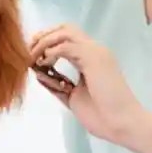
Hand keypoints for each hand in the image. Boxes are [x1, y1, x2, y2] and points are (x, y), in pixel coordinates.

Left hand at [30, 24, 151, 146]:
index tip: (32, 56)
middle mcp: (95, 51)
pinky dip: (50, 53)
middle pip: (65, 29)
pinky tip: (44, 64)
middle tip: (28, 52)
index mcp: (93, 59)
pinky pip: (65, 46)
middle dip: (43, 37)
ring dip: (44, 43)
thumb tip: (40, 75)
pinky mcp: (93, 59)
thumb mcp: (73, 97)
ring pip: (64, 33)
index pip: (68, 38)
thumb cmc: (102, 115)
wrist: (122, 123)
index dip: (48, 43)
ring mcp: (96, 53)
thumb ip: (59, 85)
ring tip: (32, 58)